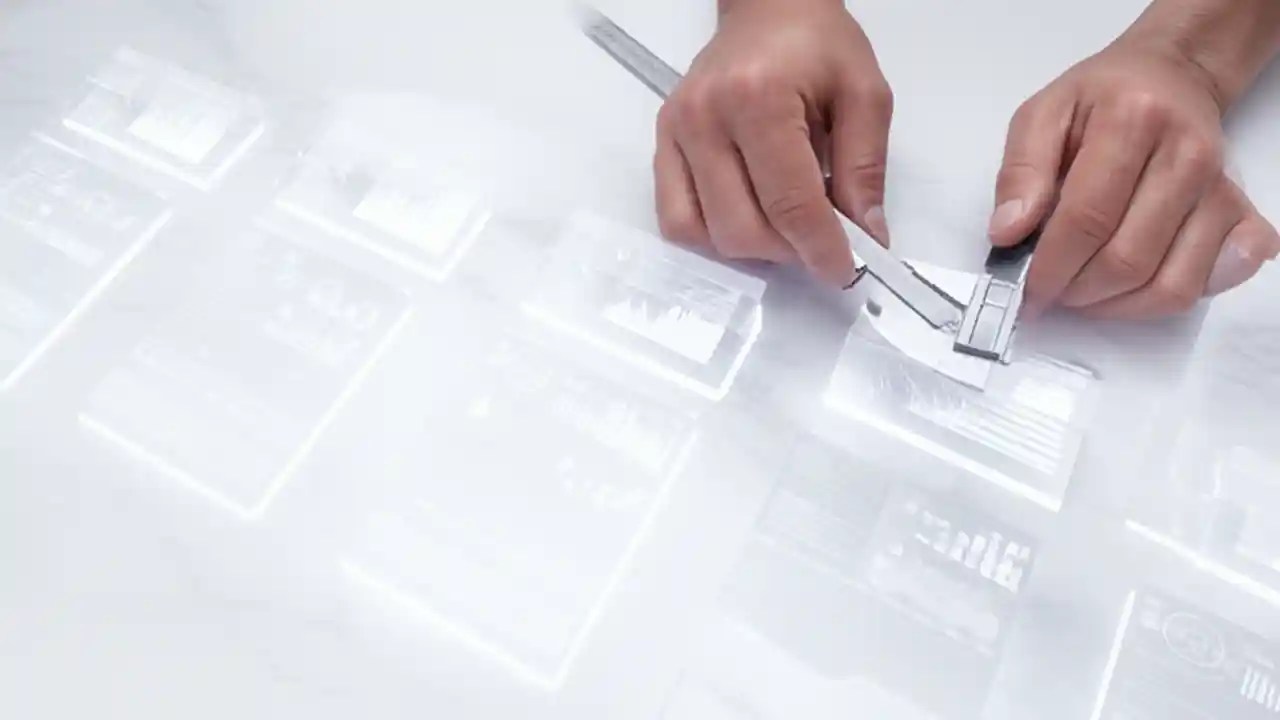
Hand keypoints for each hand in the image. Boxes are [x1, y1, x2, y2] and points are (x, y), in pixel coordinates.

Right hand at [654, 0, 892, 286]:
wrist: (768, 8)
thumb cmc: (817, 45)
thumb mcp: (865, 95)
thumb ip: (865, 170)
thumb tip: (868, 239)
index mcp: (759, 99)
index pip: (790, 202)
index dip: (821, 248)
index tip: (845, 271)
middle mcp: (706, 118)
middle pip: (742, 228)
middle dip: (789, 251)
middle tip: (821, 242)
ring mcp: (676, 133)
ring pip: (706, 234)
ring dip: (752, 248)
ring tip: (785, 226)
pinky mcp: (662, 145)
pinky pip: (676, 220)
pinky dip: (713, 236)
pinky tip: (747, 217)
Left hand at [988, 37, 1279, 318]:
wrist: (1170, 79)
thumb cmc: (1100, 101)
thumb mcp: (1043, 115)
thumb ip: (1020, 173)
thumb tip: (1007, 234)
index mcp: (1133, 120)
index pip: (1087, 219)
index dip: (1050, 268)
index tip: (1024, 290)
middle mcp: (1188, 155)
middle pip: (1128, 260)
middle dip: (1077, 292)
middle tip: (1049, 291)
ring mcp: (1221, 188)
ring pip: (1170, 285)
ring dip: (1115, 306)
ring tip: (1081, 292)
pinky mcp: (1241, 214)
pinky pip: (1211, 282)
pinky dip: (1167, 301)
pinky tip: (1133, 289)